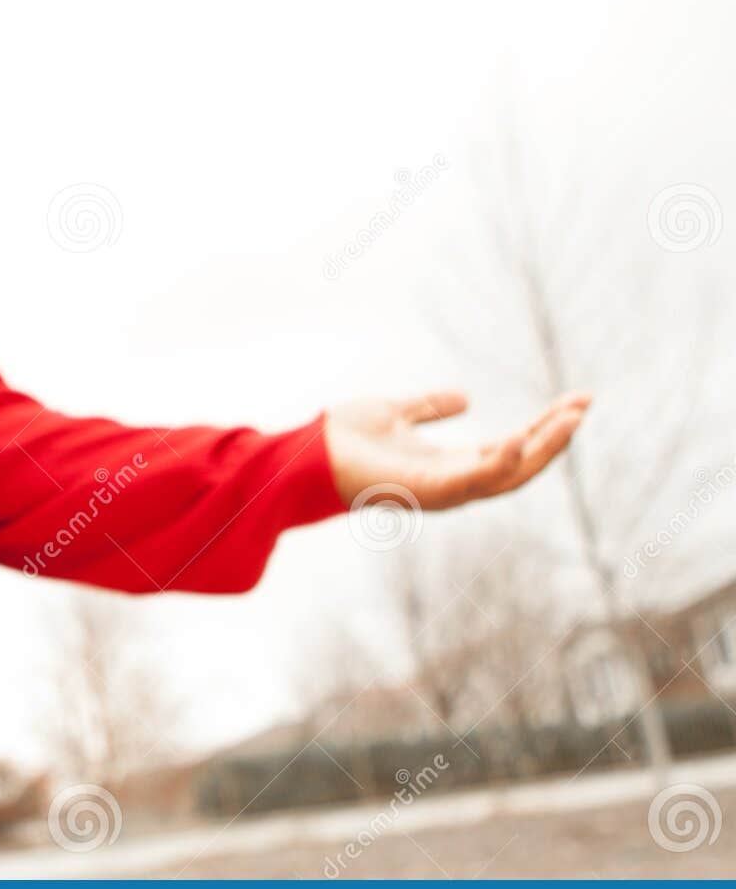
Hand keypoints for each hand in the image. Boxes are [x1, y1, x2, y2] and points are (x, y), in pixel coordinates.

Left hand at [325, 390, 589, 509]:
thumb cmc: (343, 440)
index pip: (512, 449)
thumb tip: (466, 397)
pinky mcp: (421, 491)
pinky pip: (468, 483)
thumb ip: (431, 408)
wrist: (303, 453)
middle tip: (585, 405)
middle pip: (519, 465)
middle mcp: (451, 483)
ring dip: (540, 449)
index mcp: (449, 466)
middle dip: (554, 437)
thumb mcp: (397, 413)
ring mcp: (439, 491)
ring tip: (570, 419)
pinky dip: (495, 465)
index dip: (545, 428)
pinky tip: (518, 440)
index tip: (576, 401)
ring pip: (505, 476)